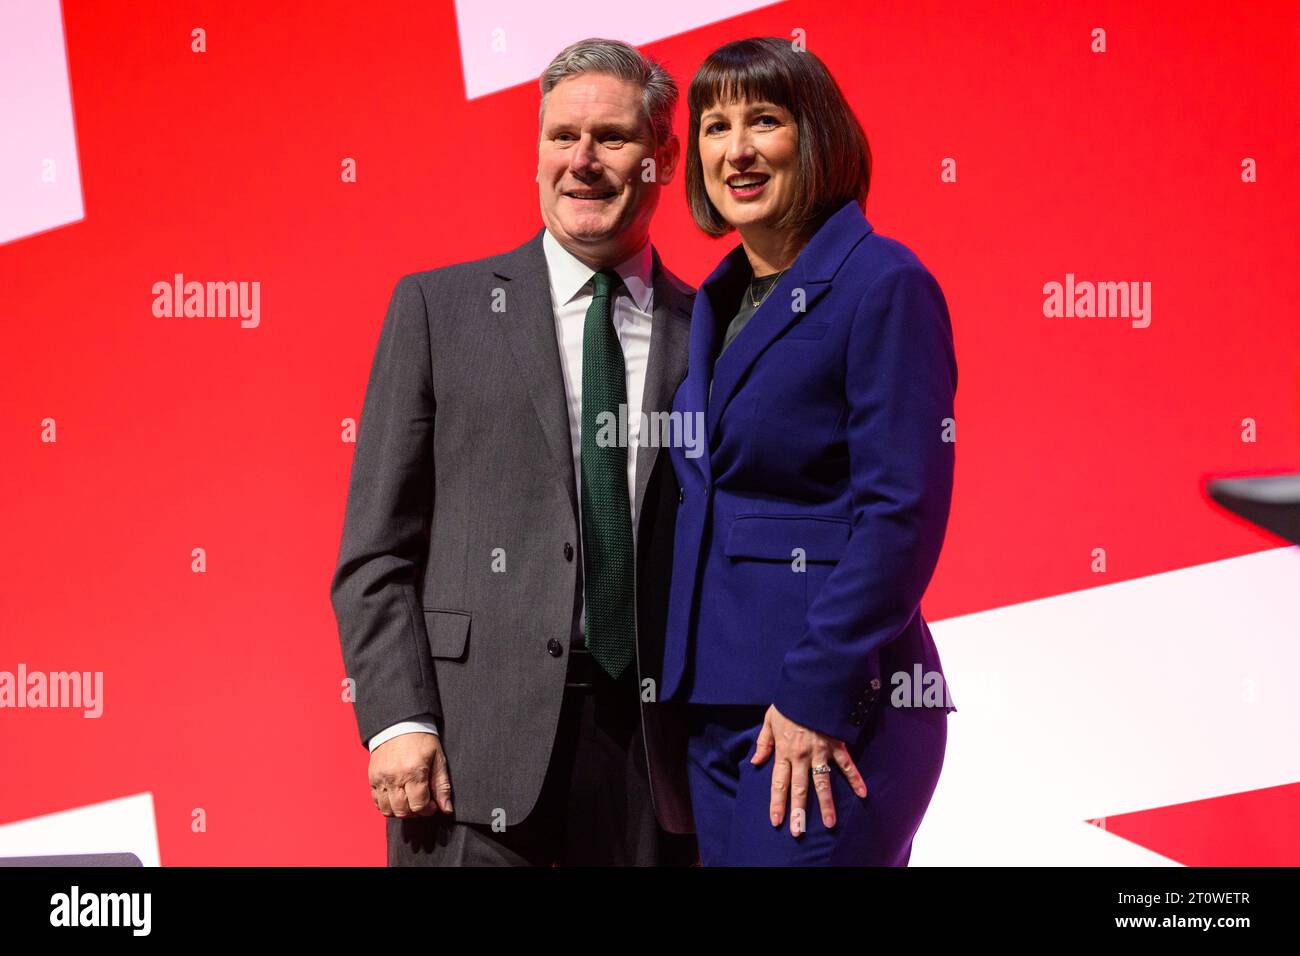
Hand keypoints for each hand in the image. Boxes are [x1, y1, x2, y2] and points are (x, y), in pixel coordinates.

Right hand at [369, 732, 451, 817]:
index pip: (418, 805)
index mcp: (413, 772)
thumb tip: (447, 809)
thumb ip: (442, 786)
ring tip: (409, 801)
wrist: (400, 723)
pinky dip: (386, 805)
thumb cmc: (422, 739)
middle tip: (422, 802)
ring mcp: (380, 778)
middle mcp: (394, 777)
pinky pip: (376, 801)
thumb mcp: (438, 759)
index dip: (428, 809)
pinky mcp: (372, 777)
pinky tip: (397, 798)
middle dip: (415, 812)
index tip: (433, 804)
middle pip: (402, 811)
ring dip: (400, 811)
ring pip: (387, 810)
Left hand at [751, 704, 866, 835]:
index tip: (776, 821)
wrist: (810, 686)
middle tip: (799, 831)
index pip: (779, 782)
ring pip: (823, 782)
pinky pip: (847, 764)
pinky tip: (863, 794)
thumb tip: (756, 762)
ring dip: (826, 804)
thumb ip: (764, 743)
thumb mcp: (769, 720)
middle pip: (800, 788)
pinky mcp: (837, 744)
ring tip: (829, 824)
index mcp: (784, 751)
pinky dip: (855, 779)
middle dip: (799, 811)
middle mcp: (801, 755)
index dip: (777, 803)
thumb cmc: (790, 703)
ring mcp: (820, 751)